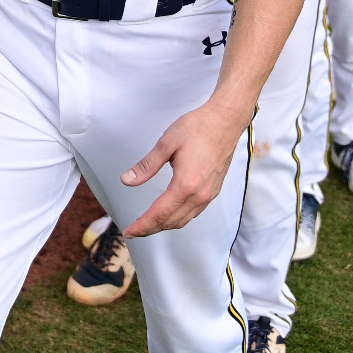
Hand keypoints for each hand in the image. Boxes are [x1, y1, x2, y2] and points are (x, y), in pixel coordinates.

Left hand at [120, 100, 247, 235]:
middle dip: (150, 229)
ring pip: (183, 220)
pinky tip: (169, 214)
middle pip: (171, 222)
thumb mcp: (166, 144)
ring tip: (147, 224)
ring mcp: (209, 194)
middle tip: (133, 231)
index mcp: (185, 184)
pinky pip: (194, 213)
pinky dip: (178, 218)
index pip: (159, 214)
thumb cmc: (197, 128)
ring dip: (164, 226)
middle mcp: (199, 194)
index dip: (142, 225)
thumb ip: (146, 166)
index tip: (128, 231)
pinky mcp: (213, 191)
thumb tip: (127, 181)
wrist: (225, 121)